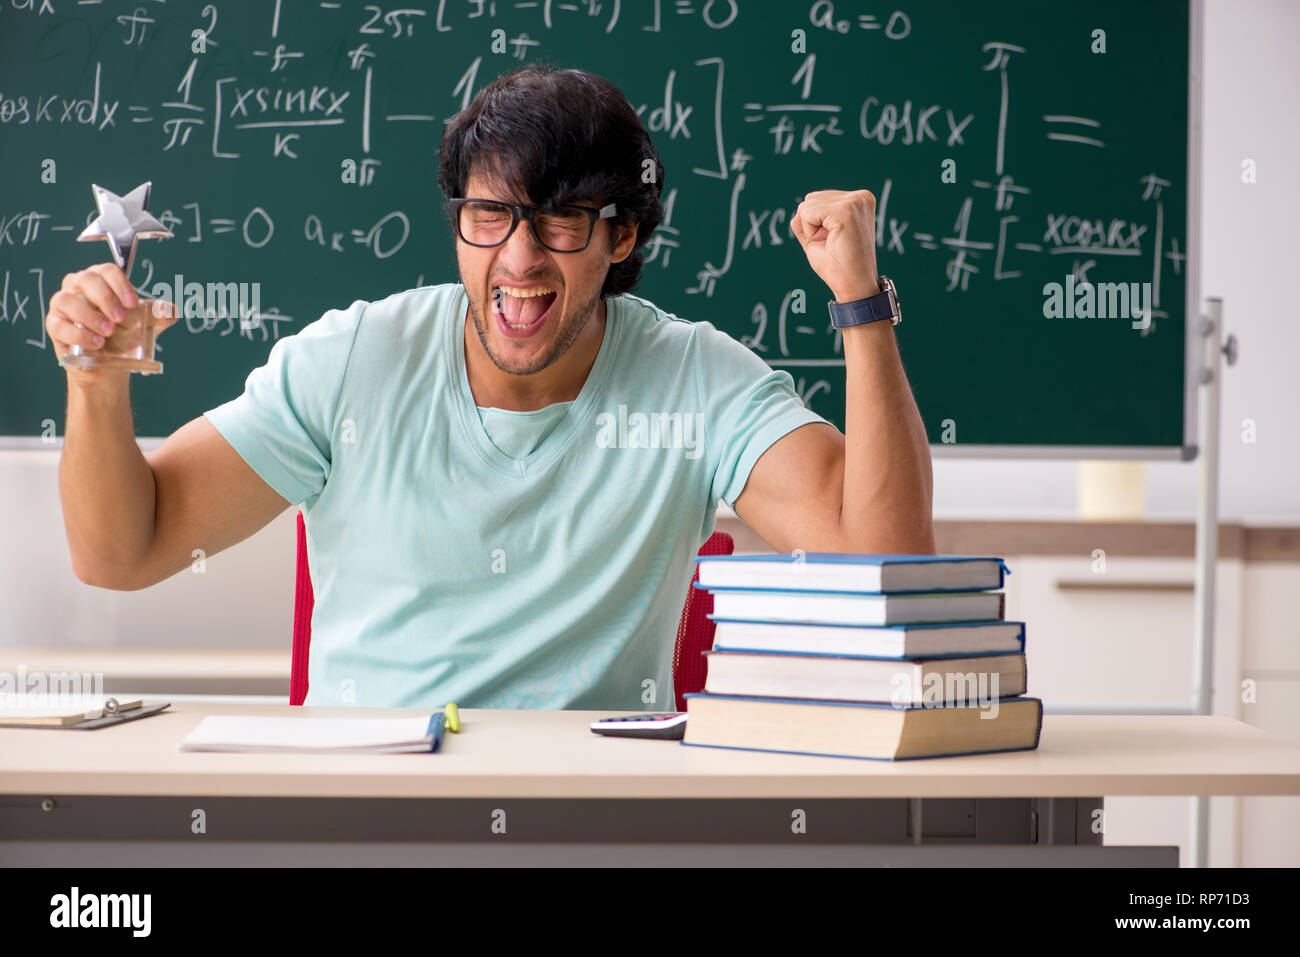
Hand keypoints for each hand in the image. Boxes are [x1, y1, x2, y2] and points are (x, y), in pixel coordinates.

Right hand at [47, 263, 177, 384]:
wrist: (110, 363)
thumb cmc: (126, 336)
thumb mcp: (147, 325)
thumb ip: (161, 316)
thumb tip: (170, 310)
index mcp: (103, 279)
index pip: (108, 271)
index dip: (121, 285)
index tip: (133, 304)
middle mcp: (79, 286)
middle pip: (87, 280)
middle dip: (105, 299)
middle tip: (120, 319)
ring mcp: (63, 304)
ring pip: (68, 300)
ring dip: (89, 317)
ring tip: (108, 333)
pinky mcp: (54, 325)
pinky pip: (59, 325)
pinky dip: (78, 335)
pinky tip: (95, 343)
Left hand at [790, 188, 880, 302]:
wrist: (853, 286)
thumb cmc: (838, 265)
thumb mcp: (818, 236)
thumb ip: (807, 218)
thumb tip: (799, 208)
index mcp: (858, 200)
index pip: (816, 199)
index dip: (815, 225)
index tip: (834, 240)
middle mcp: (860, 197)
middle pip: (810, 199)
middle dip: (811, 225)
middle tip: (832, 243)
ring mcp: (854, 202)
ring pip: (807, 205)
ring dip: (811, 230)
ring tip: (833, 243)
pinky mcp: (846, 210)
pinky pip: (807, 213)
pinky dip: (810, 232)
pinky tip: (830, 242)